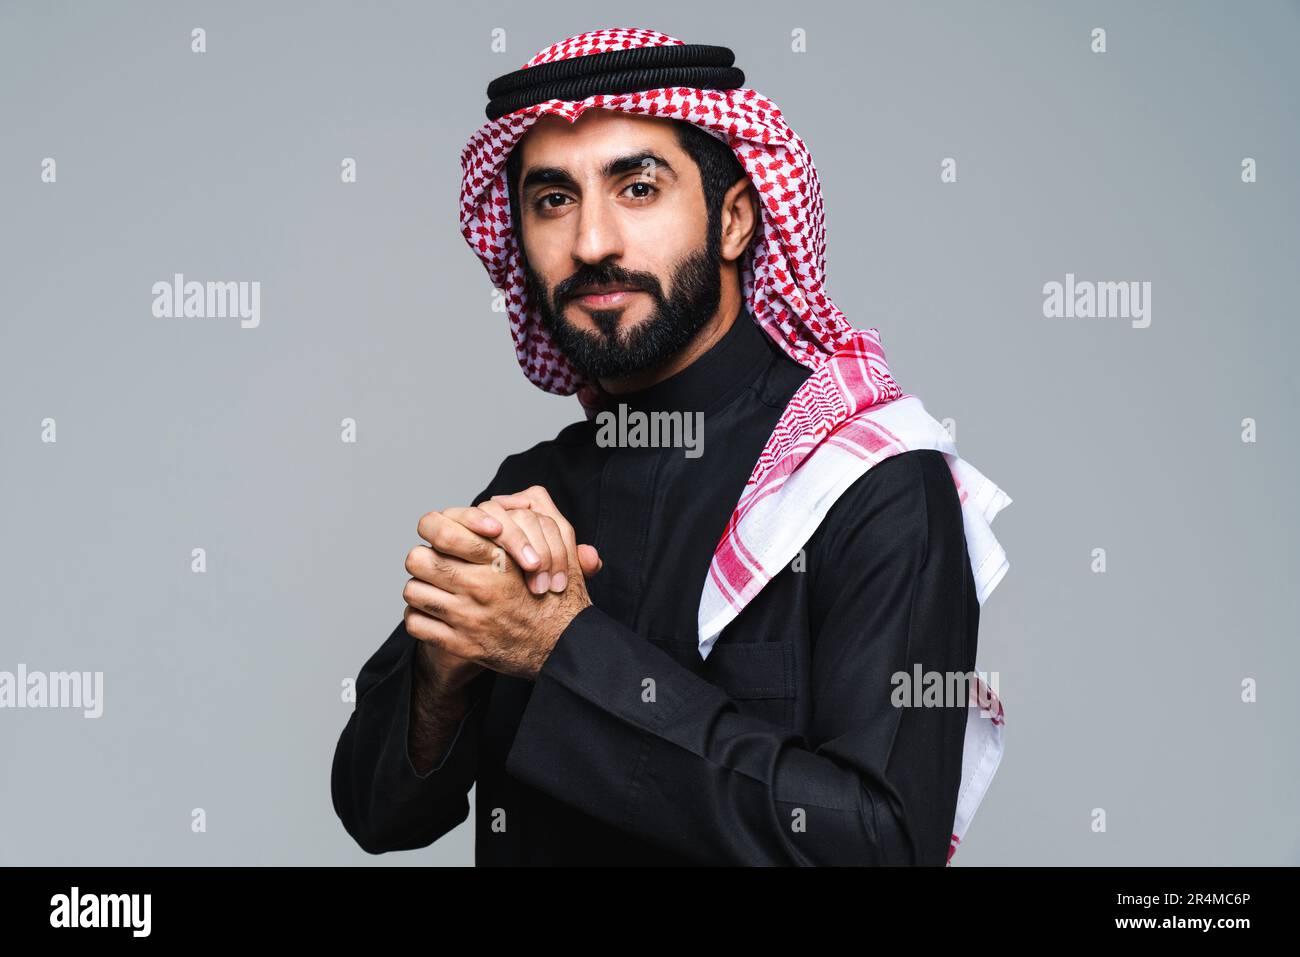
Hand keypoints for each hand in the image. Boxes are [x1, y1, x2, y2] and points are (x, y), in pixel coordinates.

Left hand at [402, 490, 596, 679]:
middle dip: (424, 559)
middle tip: (435, 563)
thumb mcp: (559, 546)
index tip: (441, 538)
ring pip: (413, 591)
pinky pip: (416, 624)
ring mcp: (467, 617)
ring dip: (422, 589)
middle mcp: (478, 586)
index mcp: (497, 558)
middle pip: (417, 559)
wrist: (565, 646)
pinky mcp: (461, 644)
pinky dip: (420, 618)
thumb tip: (504, 502)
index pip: (439, 530)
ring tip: (435, 590)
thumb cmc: (559, 595)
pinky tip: (434, 615)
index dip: (434, 529)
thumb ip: (538, 513)